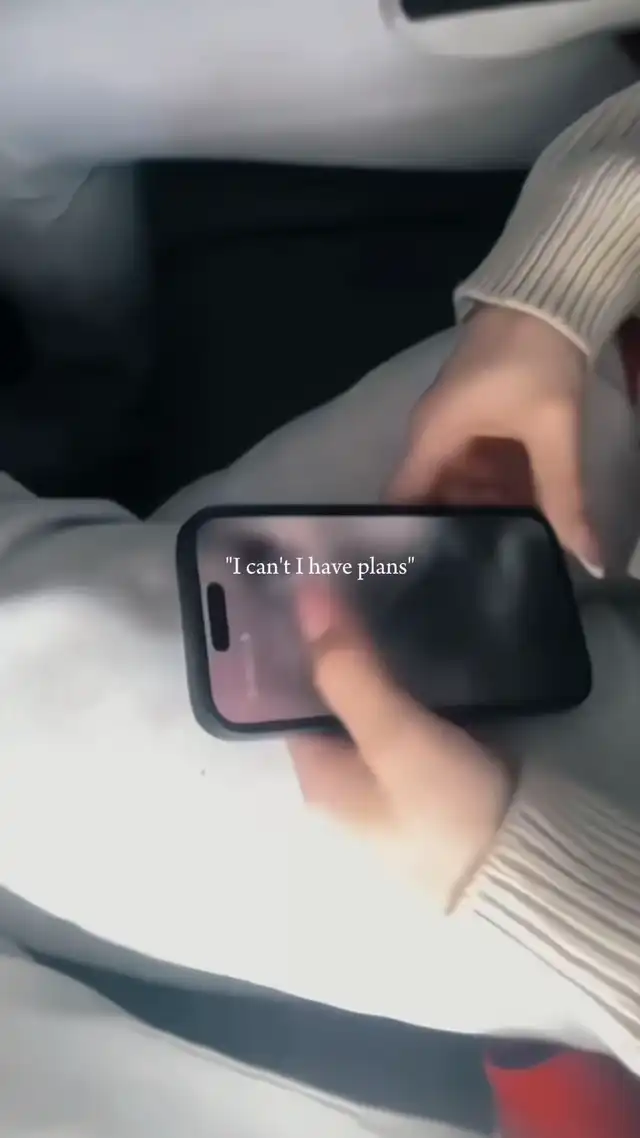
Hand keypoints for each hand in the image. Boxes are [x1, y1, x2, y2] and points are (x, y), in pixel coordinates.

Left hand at [288, 583, 510, 908]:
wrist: (533, 868)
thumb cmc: (446, 810)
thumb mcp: (392, 739)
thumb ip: (349, 673)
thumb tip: (304, 596)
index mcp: (317, 777)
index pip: (287, 696)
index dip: (293, 642)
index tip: (304, 586)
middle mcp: (346, 779)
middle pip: (331, 696)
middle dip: (338, 642)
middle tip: (353, 576)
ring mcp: (393, 775)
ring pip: (373, 699)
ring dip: (377, 655)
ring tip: (387, 589)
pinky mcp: (437, 769)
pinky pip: (412, 708)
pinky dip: (412, 676)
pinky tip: (425, 636)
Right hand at [389, 306, 601, 574]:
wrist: (550, 294)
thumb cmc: (535, 360)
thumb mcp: (553, 433)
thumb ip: (565, 498)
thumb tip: (588, 561)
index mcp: (431, 437)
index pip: (400, 503)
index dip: (408, 543)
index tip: (425, 582)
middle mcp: (433, 436)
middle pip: (436, 499)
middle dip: (462, 534)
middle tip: (484, 578)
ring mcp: (457, 426)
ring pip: (463, 485)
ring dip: (489, 511)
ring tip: (514, 553)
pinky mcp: (480, 418)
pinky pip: (481, 465)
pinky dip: (502, 489)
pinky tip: (530, 514)